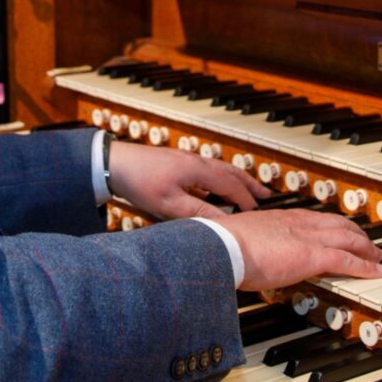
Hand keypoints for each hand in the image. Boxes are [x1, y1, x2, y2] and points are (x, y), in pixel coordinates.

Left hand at [106, 140, 270, 220]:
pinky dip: (221, 177)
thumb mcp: (169, 204)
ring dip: (237, 179)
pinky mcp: (178, 161)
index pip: (231, 185)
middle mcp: (196, 161)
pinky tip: (216, 188)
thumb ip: (198, 213)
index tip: (257, 213)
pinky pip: (208, 168)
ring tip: (248, 189)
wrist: (115, 162)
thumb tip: (224, 223)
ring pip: (220, 168)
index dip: (246, 200)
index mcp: (198, 170)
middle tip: (266, 196)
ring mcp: (187, 159)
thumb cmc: (139, 182)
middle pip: (231, 172)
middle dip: (250, 185)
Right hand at [212, 209, 381, 291]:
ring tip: (380, 257)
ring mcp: (308, 238)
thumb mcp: (244, 241)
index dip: (334, 226)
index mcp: (282, 218)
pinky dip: (366, 266)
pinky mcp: (313, 255)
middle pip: (339, 224)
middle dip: (358, 234)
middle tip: (371, 244)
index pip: (317, 219)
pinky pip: (348, 260)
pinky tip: (377, 272)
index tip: (342, 232)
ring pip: (349, 238)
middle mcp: (299, 223)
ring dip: (368, 248)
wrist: (222, 246)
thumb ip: (255, 246)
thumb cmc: (224, 246)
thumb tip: (249, 257)